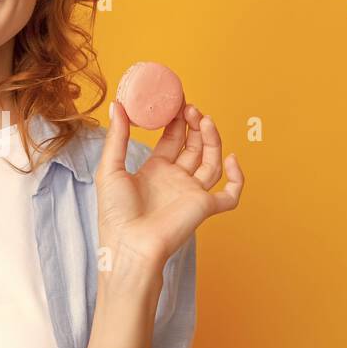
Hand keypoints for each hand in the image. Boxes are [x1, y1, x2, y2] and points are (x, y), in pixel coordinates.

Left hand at [96, 98, 243, 269]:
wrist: (129, 245)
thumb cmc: (115, 214)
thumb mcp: (110, 169)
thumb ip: (117, 137)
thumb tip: (117, 104)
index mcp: (154, 171)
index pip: (171, 140)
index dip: (176, 121)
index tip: (176, 101)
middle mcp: (175, 180)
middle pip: (193, 147)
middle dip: (194, 125)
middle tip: (190, 107)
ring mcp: (191, 193)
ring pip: (211, 162)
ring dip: (211, 140)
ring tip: (204, 119)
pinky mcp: (204, 208)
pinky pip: (230, 195)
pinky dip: (237, 178)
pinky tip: (230, 158)